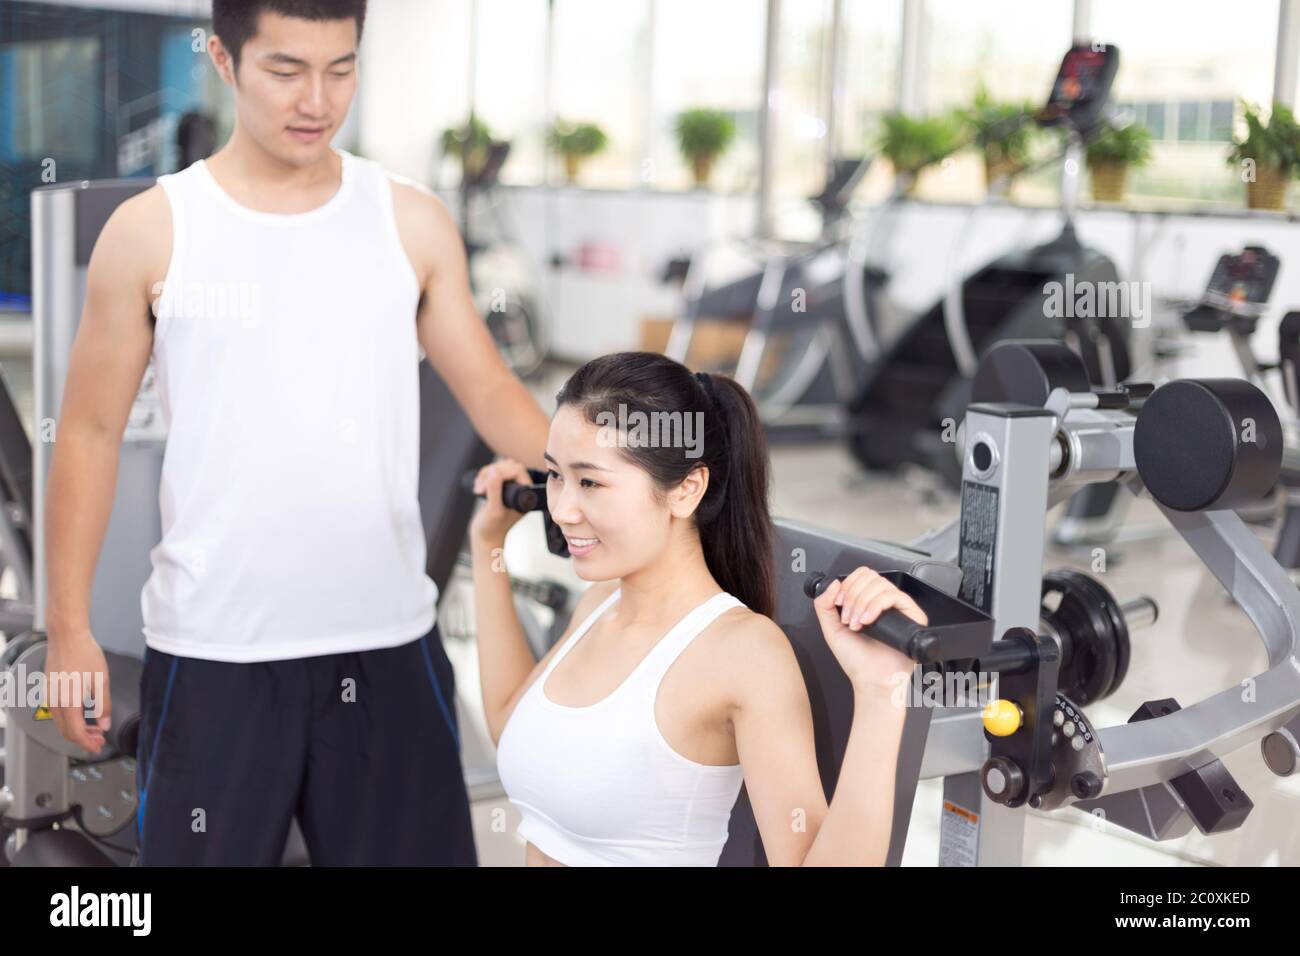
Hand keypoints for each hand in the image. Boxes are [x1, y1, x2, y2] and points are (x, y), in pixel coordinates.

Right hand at [45, 630, 111, 754]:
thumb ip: (103, 705)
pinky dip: (70, 718)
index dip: (87, 744)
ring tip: (94, 727)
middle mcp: (55, 702)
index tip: (98, 747)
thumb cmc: (85, 653)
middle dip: (83, 739)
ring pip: (61, 723)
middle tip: (99, 739)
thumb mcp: (102, 681)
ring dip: (77, 729)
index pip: (75, 734)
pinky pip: (58, 712)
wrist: (67, 636)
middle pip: (66, 732)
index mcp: (68, 702)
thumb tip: (105, 724)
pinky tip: (83, 714)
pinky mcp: (49, 689)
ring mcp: (50, 695)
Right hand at [469, 458, 531, 545]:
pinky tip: (478, 488)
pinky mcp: (500, 487)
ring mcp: (510, 487)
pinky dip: (483, 476)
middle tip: (480, 489)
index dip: (501, 473)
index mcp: (526, 494)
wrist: (485, 537)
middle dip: (491, 473)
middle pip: (508, 466)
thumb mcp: (493, 511)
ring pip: (499, 467)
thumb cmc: (492, 529)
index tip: (487, 486)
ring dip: (485, 475)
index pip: (517, 470)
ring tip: (478, 490)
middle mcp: (520, 489)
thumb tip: (494, 470)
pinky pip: (493, 472)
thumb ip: (495, 491)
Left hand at [811, 567, 927, 694]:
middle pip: (870, 576)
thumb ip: (824, 604)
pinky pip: (894, 596)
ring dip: (862, 603)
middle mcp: (884, 603)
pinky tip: (868, 621)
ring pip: (880, 584)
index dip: (847, 585)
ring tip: (857, 624)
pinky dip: (875, 606)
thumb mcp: (831, 629)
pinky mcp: (913, 615)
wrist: (871, 681)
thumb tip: (833, 583)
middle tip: (848, 618)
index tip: (839, 604)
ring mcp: (899, 608)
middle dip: (853, 596)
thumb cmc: (857, 660)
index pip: (861, 575)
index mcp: (868, 602)